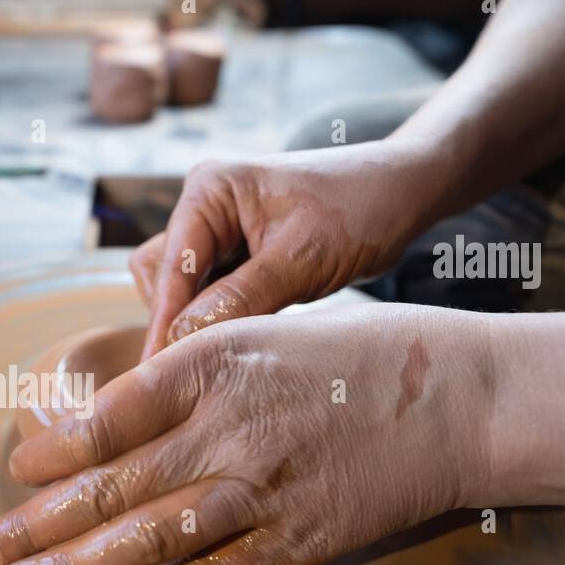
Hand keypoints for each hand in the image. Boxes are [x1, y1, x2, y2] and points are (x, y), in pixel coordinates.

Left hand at [0, 303, 493, 564]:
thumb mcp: (264, 329)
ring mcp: (261, 489)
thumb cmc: (356, 355)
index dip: (52, 450)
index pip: (108, 414)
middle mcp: (228, 428)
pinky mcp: (294, 540)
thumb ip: (187, 366)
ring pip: (145, 539)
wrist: (460, 399)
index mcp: (215, 363)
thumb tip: (111, 404)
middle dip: (33, 525)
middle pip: (109, 486)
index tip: (18, 468)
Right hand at [132, 141, 438, 357]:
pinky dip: (220, 321)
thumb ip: (240, 299)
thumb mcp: (302, 259)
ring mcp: (217, 232)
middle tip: (199, 371)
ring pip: (180, 290)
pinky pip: (208, 295)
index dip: (166, 323)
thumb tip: (183, 341)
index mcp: (210, 189)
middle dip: (177, 321)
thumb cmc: (362, 209)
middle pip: (161, 278)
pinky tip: (242, 344)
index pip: (171, 267)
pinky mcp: (235, 256)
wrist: (404, 193)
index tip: (160, 375)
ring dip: (198, 322)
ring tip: (229, 356)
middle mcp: (203, 206)